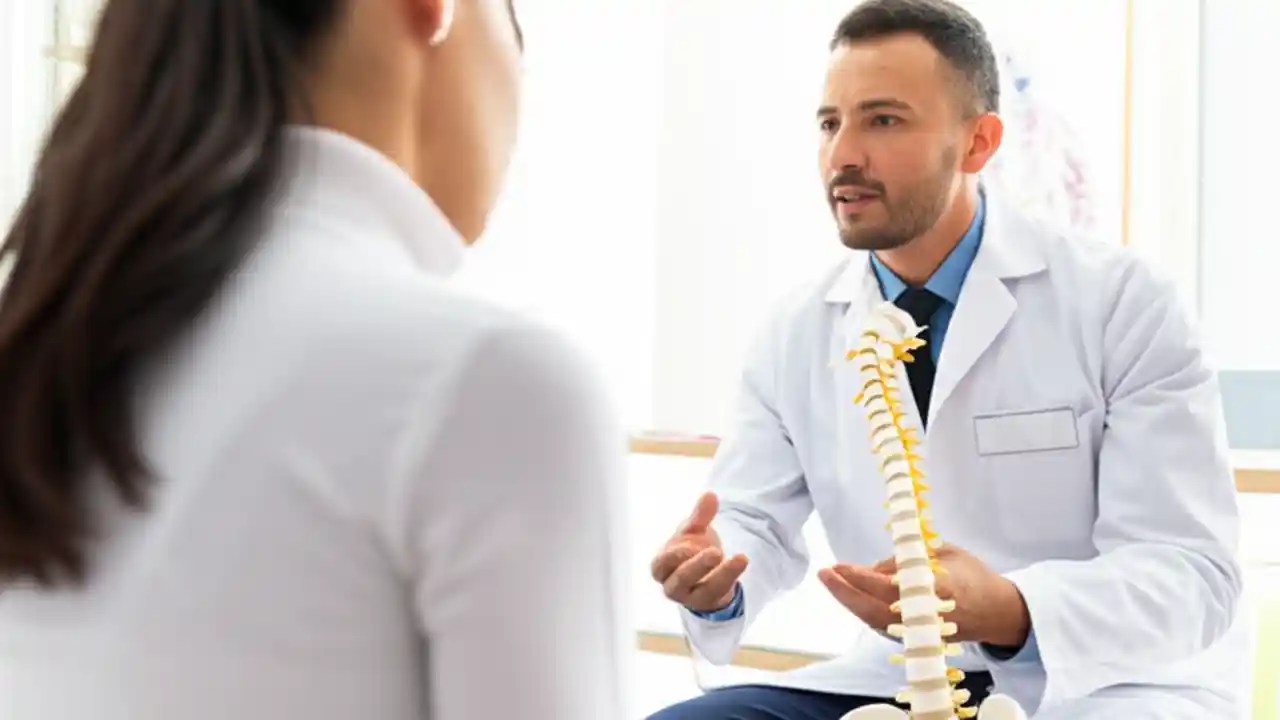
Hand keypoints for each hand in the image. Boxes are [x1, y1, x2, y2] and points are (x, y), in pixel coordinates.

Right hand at [650, 492, 748, 612]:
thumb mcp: (692, 531)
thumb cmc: (689, 550)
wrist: (703, 572)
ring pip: (706, 590)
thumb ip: (699, 516)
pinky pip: (722, 592)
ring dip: (723, 575)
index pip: (662, 564)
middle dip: (699, 566)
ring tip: (740, 558)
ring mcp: (693, 597)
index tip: (690, 542)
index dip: (674, 555)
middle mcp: (673, 585)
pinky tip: (742, 560)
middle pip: (682, 579)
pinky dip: (732, 577)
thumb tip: (710, 494)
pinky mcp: (712, 601)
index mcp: (661, 567)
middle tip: (716, 552)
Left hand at [819, 544, 1029, 646]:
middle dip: (844, 592)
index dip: (860, 577)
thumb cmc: (973, 575)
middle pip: (874, 609)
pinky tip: (851, 596)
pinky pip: (883, 625)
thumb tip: (876, 567)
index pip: (888, 586)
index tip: (839, 566)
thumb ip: (909, 558)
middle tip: (824, 573)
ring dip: (849, 602)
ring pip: (875, 621)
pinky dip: (863, 610)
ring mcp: (919, 630)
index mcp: (934, 588)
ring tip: (831, 581)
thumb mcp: (944, 552)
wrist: (997, 612)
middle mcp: (923, 614)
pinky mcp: (917, 638)